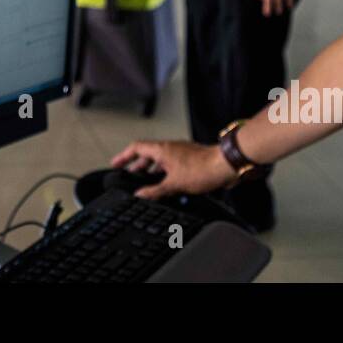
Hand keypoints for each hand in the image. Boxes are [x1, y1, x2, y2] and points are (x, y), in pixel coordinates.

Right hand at [110, 140, 235, 200]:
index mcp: (162, 149)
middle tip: (129, 175)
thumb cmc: (203, 169)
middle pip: (147, 153)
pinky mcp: (190, 159)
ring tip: (147, 181)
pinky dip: (164, 172)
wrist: (226, 165)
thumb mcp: (174, 184)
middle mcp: (170, 147)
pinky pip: (171, 163)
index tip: (116, 164)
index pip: (136, 148)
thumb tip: (140, 194)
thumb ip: (155, 190)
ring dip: (151, 169)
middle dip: (137, 165)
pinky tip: (168, 183)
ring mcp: (181, 152)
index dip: (124, 156)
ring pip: (160, 159)